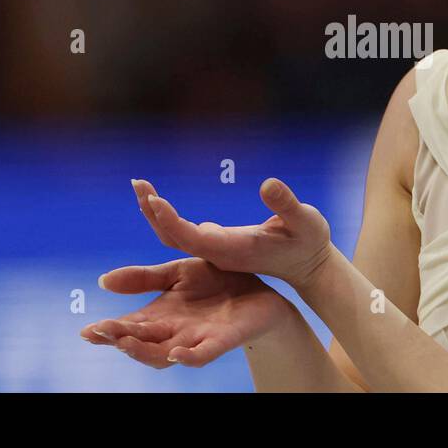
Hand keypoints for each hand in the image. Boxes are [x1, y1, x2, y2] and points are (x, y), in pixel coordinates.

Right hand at [80, 257, 294, 367]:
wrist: (258, 287)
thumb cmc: (213, 284)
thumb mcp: (176, 273)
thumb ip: (143, 278)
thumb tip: (102, 281)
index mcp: (160, 316)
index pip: (128, 327)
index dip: (108, 331)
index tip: (86, 331)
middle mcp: (174, 332)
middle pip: (141, 342)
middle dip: (119, 339)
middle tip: (99, 333)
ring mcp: (197, 339)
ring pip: (165, 355)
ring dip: (144, 352)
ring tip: (125, 343)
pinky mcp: (222, 340)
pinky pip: (204, 354)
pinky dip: (190, 357)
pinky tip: (177, 354)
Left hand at [128, 176, 333, 288]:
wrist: (309, 264)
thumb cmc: (309, 241)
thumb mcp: (306, 221)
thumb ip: (287, 205)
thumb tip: (268, 183)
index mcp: (234, 249)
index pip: (193, 237)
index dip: (172, 220)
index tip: (154, 199)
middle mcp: (219, 253)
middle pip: (175, 237)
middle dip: (154, 212)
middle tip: (137, 182)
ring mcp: (216, 250)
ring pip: (176, 236)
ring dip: (156, 213)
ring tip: (141, 186)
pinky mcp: (218, 244)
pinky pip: (184, 233)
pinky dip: (168, 216)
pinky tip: (158, 201)